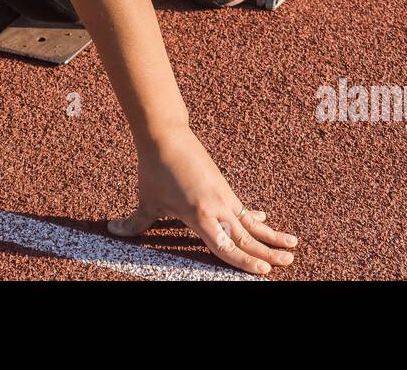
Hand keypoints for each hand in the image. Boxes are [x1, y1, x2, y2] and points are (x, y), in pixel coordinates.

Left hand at [108, 126, 297, 274]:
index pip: (227, 246)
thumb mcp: (146, 200)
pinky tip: (263, 220)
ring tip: (292, 245)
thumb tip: (113, 230)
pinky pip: (242, 207)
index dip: (245, 261)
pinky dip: (254, 217)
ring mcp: (223, 196)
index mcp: (200, 216)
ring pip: (251, 223)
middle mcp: (216, 208)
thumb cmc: (154, 169)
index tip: (263, 271)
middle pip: (247, 237)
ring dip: (271, 236)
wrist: (166, 135)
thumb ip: (135, 222)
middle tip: (288, 263)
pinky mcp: (222, 186)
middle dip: (268, 252)